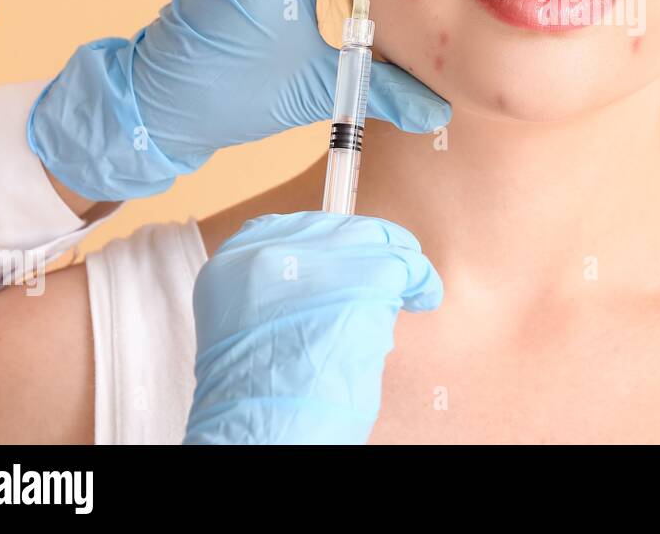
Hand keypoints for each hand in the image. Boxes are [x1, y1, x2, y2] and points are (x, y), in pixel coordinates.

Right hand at [183, 210, 442, 444]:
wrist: (261, 430)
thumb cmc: (258, 397)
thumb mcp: (243, 327)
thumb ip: (274, 290)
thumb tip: (322, 277)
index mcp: (235, 261)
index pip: (292, 229)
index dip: (328, 246)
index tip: (347, 262)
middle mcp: (272, 248)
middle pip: (336, 229)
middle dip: (364, 254)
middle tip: (386, 278)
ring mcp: (320, 258)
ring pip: (375, 240)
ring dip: (396, 266)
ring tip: (410, 288)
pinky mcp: (365, 275)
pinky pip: (408, 263)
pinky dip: (423, 282)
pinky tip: (424, 298)